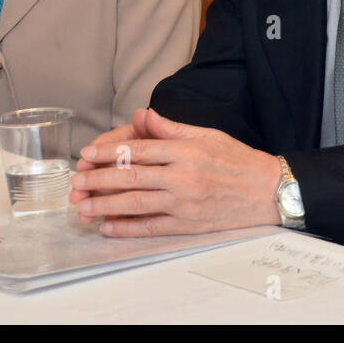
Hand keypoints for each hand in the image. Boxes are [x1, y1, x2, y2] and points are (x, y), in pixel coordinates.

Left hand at [69, 108, 282, 235]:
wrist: (267, 191)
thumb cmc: (239, 160)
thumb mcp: (208, 135)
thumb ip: (172, 128)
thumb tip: (143, 114)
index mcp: (185, 151)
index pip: (138, 150)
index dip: (108, 152)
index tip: (87, 154)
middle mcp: (182, 176)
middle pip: (130, 178)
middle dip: (98, 180)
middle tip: (76, 182)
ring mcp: (184, 203)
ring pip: (135, 203)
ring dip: (104, 205)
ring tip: (82, 206)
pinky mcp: (188, 224)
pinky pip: (151, 227)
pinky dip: (127, 228)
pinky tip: (108, 227)